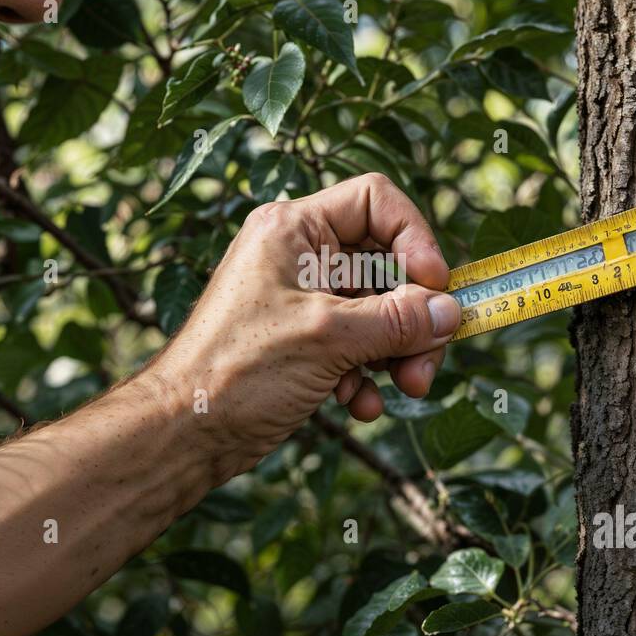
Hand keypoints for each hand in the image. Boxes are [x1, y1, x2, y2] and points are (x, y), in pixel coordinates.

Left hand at [146, 172, 459, 468]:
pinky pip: (356, 343)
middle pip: (386, 264)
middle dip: (413, 314)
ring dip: (397, 351)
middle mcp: (298, 255)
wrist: (183, 434)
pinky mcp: (303, 341)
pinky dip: (366, 373)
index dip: (415, 239)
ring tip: (404, 389)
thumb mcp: (328, 339)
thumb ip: (397, 321)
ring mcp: (301, 299)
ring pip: (377, 310)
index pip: (376, 201)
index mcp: (293, 229)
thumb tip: (452, 312)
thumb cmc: (237, 371)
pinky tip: (359, 405)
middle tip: (427, 361)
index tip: (437, 288)